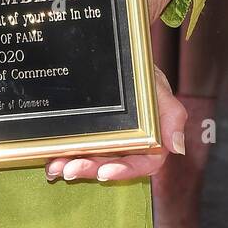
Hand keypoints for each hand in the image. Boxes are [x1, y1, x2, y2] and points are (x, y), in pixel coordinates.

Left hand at [44, 0, 186, 182]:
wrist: (122, 54)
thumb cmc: (144, 72)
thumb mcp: (158, 87)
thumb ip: (171, 115)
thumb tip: (177, 146)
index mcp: (150, 140)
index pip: (141, 162)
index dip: (123, 171)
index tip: (103, 172)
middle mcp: (128, 144)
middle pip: (111, 164)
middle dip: (90, 169)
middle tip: (70, 169)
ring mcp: (108, 139)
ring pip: (92, 159)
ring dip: (73, 165)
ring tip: (56, 166)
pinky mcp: (90, 131)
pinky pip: (78, 146)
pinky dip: (64, 154)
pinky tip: (51, 158)